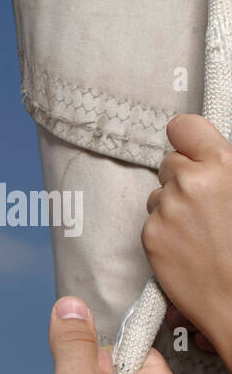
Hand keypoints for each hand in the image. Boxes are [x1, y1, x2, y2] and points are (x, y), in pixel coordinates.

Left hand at [143, 114, 231, 367]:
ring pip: (158, 194)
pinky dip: (165, 230)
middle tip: (205, 202)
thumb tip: (215, 156)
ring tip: (201, 229)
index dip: (188, 138)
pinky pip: (152, 221)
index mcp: (222, 163)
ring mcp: (165, 210)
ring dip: (172, 205)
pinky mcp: (150, 236)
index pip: (183, 127)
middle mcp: (188, 182)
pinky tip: (189, 247)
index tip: (192, 148)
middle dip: (182, 177)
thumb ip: (227, 168)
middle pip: (169, 163)